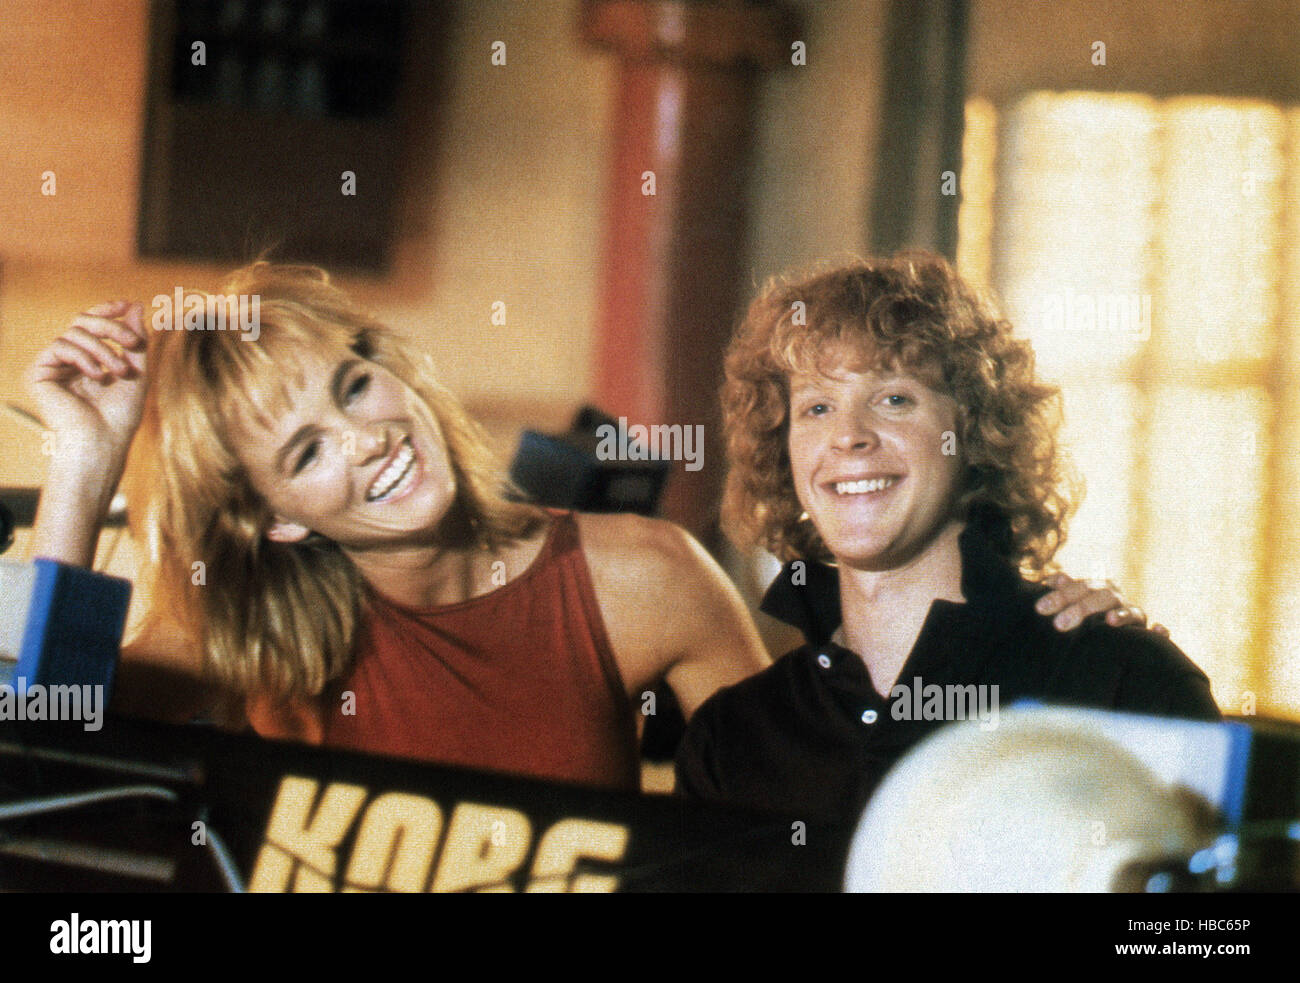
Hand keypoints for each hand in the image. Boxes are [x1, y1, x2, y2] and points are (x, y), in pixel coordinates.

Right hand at [25, 300, 148, 463]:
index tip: (129, 305)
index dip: (108, 310)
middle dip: (112, 328)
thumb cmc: (121, 413)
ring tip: (119, 373)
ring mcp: (52, 364)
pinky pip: (60, 346)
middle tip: (133, 343)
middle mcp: (68, 358)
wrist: (103, 441)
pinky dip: (84, 357)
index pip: (93, 323)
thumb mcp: (137, 370)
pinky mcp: (38, 372)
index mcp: (88, 357)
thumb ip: (136, 339)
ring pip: (75, 332)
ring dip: (104, 350)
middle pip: (83, 321)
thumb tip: (136, 305)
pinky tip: (98, 376)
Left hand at [1035, 573, 1161, 633]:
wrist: (1106, 633)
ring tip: (1110, 621)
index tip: (1040, 608)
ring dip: (1122, 614)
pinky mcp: (1148, 635)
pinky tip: (1159, 631)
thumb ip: (1063, 591)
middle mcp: (1116, 599)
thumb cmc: (1082, 616)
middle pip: (1102, 596)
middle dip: (1081, 608)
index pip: (1080, 586)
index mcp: (1097, 588)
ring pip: (1132, 612)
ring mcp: (1134, 616)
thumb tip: (1050, 580)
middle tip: (1059, 625)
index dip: (1061, 595)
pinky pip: (1159, 633)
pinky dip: (1161, 632)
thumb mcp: (1071, 603)